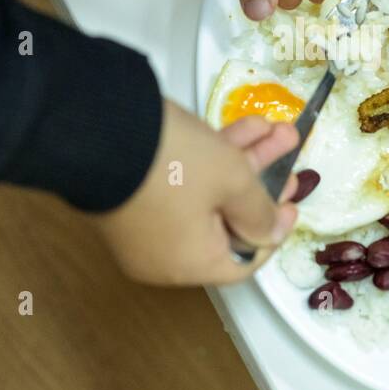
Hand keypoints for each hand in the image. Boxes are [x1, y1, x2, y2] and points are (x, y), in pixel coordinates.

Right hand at [94, 99, 298, 285]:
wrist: (97, 128)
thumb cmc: (176, 165)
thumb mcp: (231, 181)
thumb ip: (259, 211)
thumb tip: (270, 235)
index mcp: (189, 264)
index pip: (243, 262)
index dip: (272, 231)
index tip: (290, 203)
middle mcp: (164, 251)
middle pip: (227, 220)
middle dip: (261, 182)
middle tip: (288, 156)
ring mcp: (144, 220)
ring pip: (206, 194)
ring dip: (242, 161)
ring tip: (275, 128)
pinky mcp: (132, 188)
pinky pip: (181, 181)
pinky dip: (211, 156)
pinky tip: (244, 125)